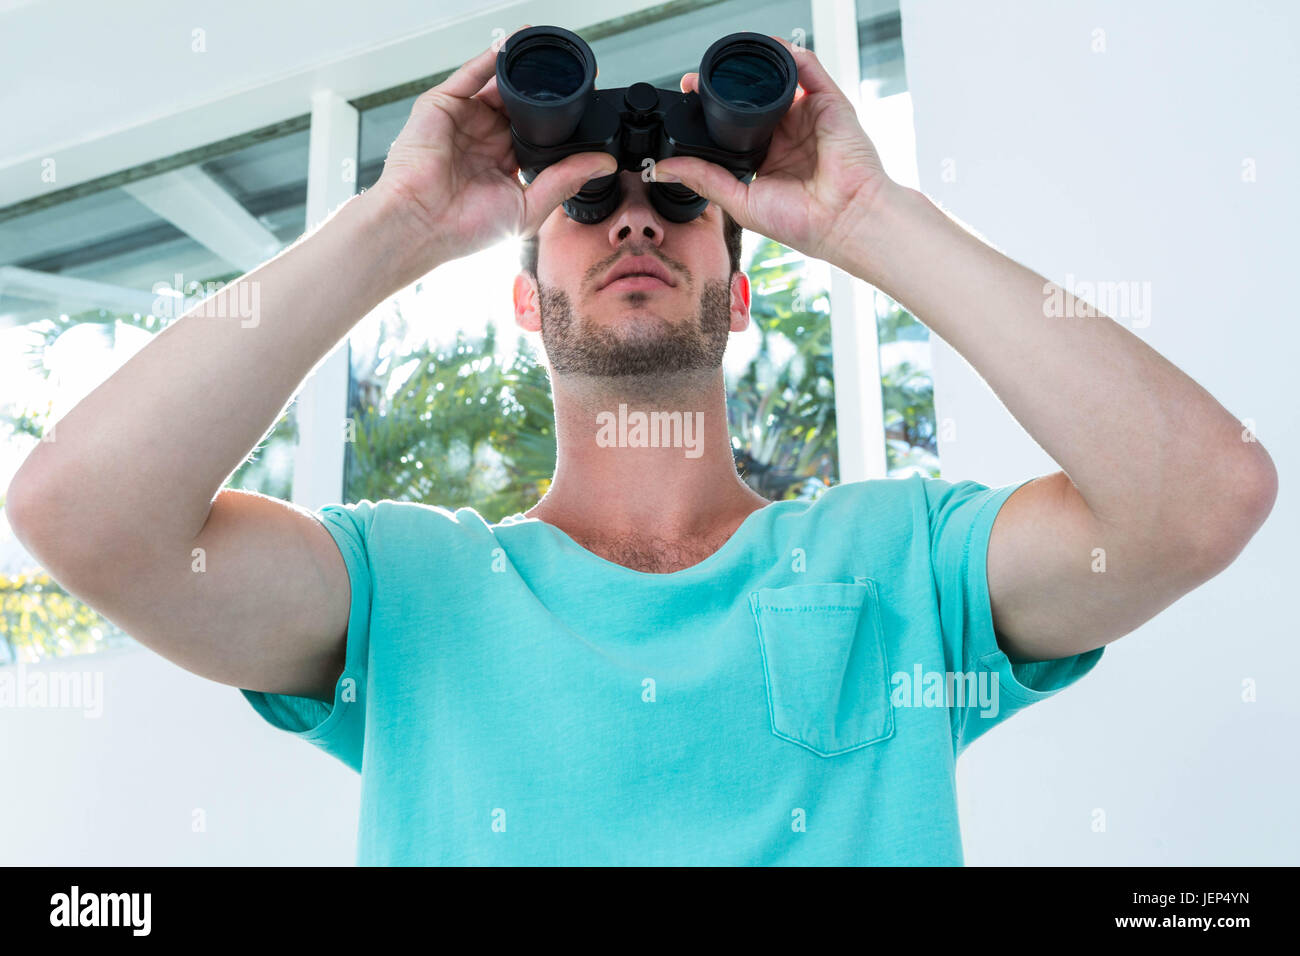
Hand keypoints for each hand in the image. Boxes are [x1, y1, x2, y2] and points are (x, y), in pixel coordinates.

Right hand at [369, 27, 618, 271]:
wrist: (421, 225)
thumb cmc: (463, 229)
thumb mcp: (528, 207)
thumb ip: (565, 180)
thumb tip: (604, 164)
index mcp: (503, 163)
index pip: (536, 132)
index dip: (557, 121)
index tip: (583, 106)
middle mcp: (484, 138)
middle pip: (520, 105)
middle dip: (543, 92)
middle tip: (573, 77)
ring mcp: (463, 119)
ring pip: (499, 85)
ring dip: (522, 69)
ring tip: (550, 56)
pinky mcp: (443, 105)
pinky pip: (471, 74)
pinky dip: (492, 58)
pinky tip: (512, 48)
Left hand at [652, 37, 896, 273]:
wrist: (845, 219)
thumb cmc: (805, 223)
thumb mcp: (742, 202)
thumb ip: (704, 181)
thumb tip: (664, 170)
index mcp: (768, 160)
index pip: (736, 128)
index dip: (713, 113)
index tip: (690, 101)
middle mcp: (788, 136)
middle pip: (753, 101)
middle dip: (728, 86)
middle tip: (699, 79)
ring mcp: (808, 117)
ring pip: (777, 80)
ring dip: (754, 66)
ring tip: (728, 60)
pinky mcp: (829, 103)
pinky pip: (807, 68)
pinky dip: (787, 54)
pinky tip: (769, 49)